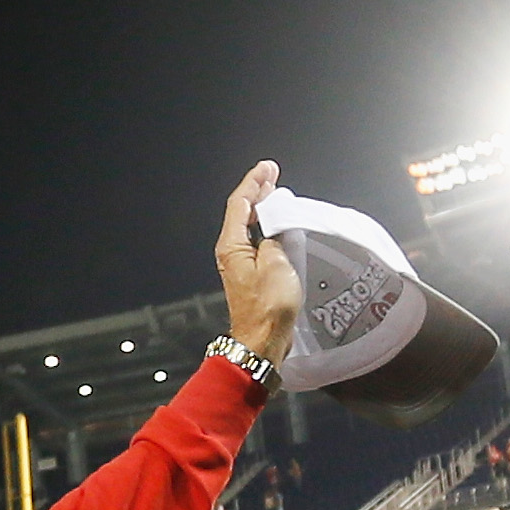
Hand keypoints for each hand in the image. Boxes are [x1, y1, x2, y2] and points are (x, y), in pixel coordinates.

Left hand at [213, 163, 303, 365]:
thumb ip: (275, 238)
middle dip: (257, 191)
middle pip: (241, 212)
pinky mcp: (250, 275)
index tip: (268, 168)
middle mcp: (231, 252)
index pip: (240, 203)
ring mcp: (239, 264)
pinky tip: (279, 226)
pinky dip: (266, 227)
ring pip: (248, 226)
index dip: (254, 182)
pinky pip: (256, 241)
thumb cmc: (269, 307)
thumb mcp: (277, 264)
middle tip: (273, 175)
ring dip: (262, 208)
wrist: (262, 341)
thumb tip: (276, 228)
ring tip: (277, 194)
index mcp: (231, 245)